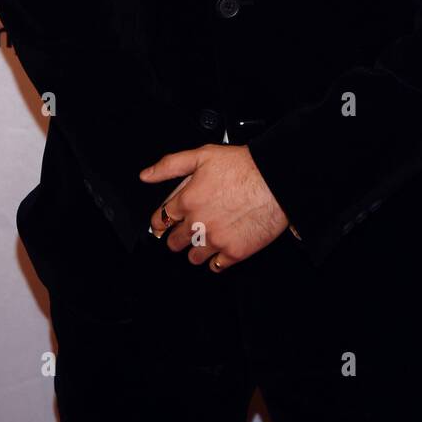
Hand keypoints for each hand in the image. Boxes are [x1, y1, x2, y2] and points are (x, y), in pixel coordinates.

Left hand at [139, 144, 288, 270]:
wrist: (276, 180)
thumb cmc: (244, 166)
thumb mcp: (202, 155)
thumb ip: (169, 165)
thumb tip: (146, 175)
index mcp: (187, 201)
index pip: (160, 219)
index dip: (162, 220)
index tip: (166, 222)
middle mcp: (197, 224)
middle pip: (174, 242)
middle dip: (179, 236)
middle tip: (190, 228)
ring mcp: (215, 241)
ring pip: (193, 257)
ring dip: (196, 249)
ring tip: (208, 237)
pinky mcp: (234, 252)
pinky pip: (216, 267)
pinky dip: (217, 260)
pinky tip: (222, 246)